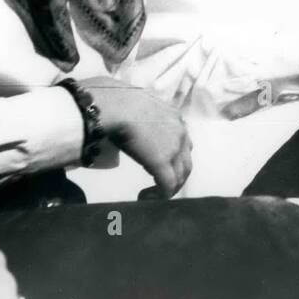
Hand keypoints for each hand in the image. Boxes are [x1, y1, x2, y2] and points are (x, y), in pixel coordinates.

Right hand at [79, 78, 191, 197]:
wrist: (113, 106)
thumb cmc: (114, 99)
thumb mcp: (133, 103)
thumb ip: (134, 112)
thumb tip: (120, 117)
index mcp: (172, 116)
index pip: (181, 140)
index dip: (171, 156)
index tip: (155, 163)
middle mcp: (179, 131)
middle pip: (185, 161)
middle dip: (174, 176)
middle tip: (158, 186)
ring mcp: (174, 147)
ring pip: (179, 176)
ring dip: (166, 188)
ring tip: (149, 195)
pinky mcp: (163, 163)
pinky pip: (167, 187)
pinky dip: (158, 196)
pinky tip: (143, 198)